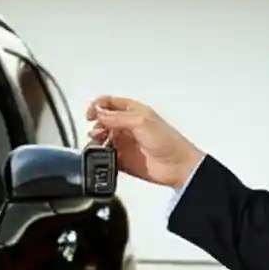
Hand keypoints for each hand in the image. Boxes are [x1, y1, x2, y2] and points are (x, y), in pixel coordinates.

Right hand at [86, 95, 204, 187]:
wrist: (177, 166)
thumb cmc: (168, 141)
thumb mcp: (140, 122)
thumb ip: (116, 117)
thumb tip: (98, 113)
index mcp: (133, 111)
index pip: (108, 103)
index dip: (97, 106)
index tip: (91, 115)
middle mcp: (127, 126)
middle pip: (102, 121)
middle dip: (96, 126)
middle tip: (99, 133)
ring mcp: (125, 143)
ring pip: (101, 139)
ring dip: (96, 142)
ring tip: (100, 146)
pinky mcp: (123, 159)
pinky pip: (106, 157)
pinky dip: (101, 157)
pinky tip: (103, 157)